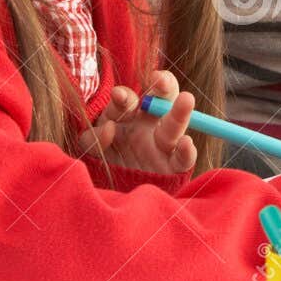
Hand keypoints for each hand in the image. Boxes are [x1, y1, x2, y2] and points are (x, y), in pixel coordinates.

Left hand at [77, 71, 195, 175]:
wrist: (117, 200)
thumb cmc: (106, 167)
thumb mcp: (93, 149)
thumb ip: (93, 138)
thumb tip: (109, 128)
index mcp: (129, 117)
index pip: (130, 98)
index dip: (126, 94)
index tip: (118, 95)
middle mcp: (149, 126)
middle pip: (160, 100)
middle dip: (163, 85)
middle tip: (159, 80)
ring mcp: (163, 146)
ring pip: (175, 125)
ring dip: (180, 112)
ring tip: (187, 100)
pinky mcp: (173, 168)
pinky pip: (184, 159)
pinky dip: (187, 151)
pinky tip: (186, 144)